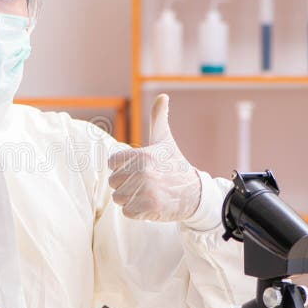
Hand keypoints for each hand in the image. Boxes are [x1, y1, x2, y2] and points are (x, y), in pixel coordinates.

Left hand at [107, 93, 201, 221]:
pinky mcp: (148, 209)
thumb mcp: (165, 140)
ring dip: (130, 199)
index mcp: (142, 155)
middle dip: (126, 184)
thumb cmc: (175, 165)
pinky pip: (126, 212)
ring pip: (118, 198)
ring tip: (147, 193)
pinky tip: (149, 204)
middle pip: (114, 182)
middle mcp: (142, 172)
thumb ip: (158, 118)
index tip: (139, 168)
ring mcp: (146, 191)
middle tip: (146, 182)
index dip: (123, 167)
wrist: (195, 193)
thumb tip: (163, 96)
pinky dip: (136, 211)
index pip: (112, 163)